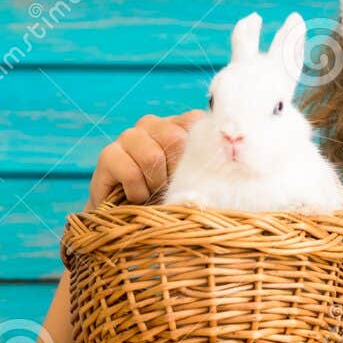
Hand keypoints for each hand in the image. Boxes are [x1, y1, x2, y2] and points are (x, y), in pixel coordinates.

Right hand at [86, 110, 205, 208]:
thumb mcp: (195, 184)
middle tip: (169, 188)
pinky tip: (135, 197)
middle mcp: (152, 125)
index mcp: (177, 126)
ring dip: (155, 185)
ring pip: (152, 157)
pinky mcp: (108, 155)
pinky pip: (130, 172)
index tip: (198, 176)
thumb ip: (211, 168)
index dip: (200, 152)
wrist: (127, 220)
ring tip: (152, 194)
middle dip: (176, 174)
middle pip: (175, 138)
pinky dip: (137, 193)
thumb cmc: (167, 200)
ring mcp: (129, 137)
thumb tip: (234, 160)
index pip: (196, 122)